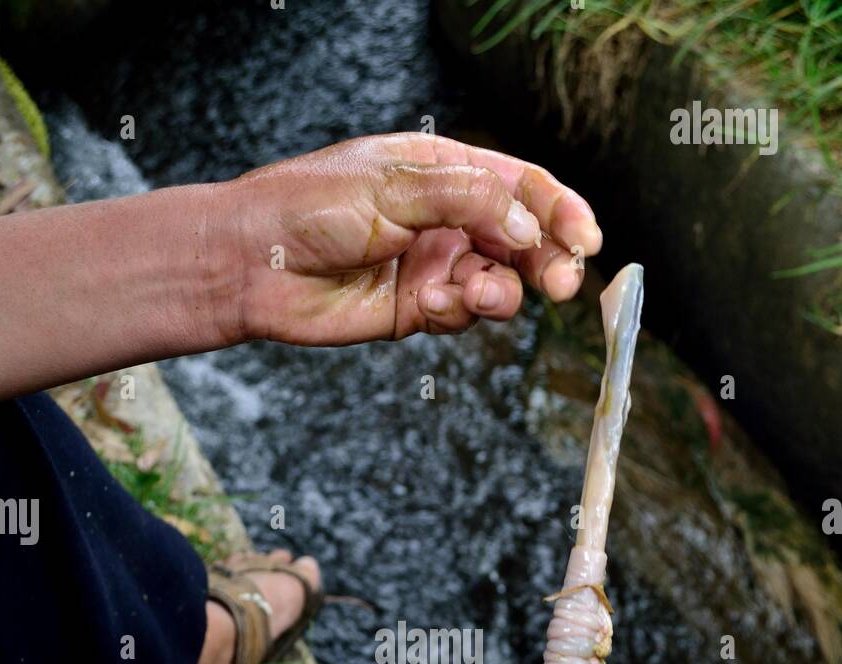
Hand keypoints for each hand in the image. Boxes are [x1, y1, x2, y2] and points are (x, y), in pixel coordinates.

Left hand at [227, 133, 601, 345]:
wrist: (255, 264)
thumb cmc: (310, 206)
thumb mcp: (395, 185)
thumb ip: (469, 200)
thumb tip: (529, 226)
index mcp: (444, 170)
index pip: (522, 186)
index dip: (561, 209)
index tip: (586, 236)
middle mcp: (447, 219)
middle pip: (524, 241)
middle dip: (548, 260)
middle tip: (562, 282)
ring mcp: (435, 266)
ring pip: (500, 283)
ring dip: (503, 291)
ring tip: (479, 292)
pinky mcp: (419, 310)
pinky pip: (463, 314)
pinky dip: (460, 310)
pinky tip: (431, 301)